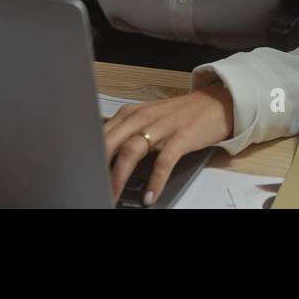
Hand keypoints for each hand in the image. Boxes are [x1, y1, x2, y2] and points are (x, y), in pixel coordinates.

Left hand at [102, 83, 233, 205]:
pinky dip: (156, 180)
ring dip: (119, 176)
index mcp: (131, 113)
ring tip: (112, 196)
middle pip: (111, 142)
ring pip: (132, 151)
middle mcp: (143, 117)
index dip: (90, 156)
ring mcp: (163, 126)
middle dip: (98, 168)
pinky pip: (164, 160)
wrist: (216, 103)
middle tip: (92, 188)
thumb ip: (128, 133)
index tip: (82, 174)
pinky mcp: (182, 136)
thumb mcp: (149, 119)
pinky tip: (150, 195)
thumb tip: (106, 159)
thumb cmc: (180, 115)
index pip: (102, 135)